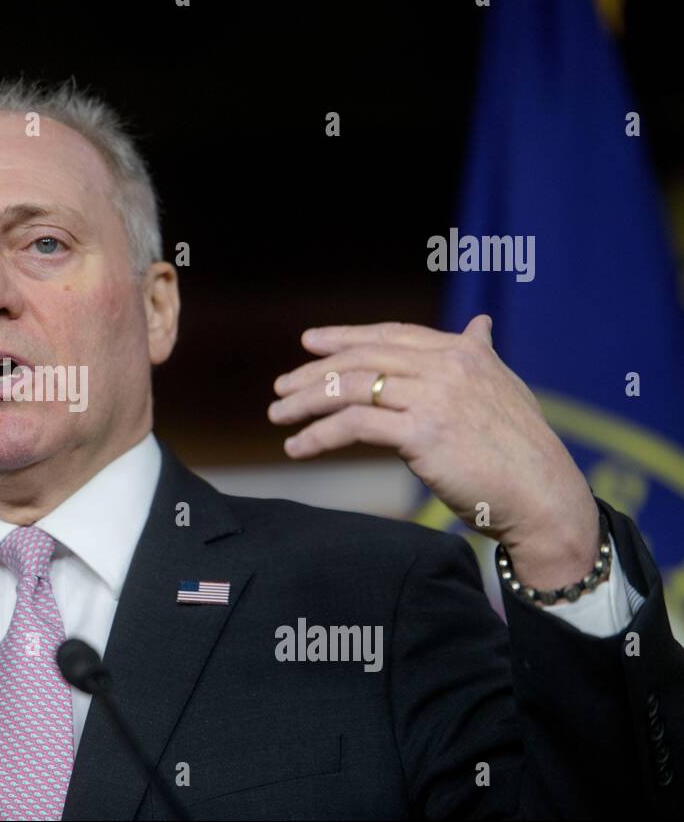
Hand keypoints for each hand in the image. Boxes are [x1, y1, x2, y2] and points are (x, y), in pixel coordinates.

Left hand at [267, 314, 599, 589]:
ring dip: (305, 402)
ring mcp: (435, 397)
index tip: (310, 343)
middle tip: (280, 387)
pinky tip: (298, 448)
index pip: (391, 335)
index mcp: (465, 353)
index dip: (346, 337)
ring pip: (351, 389)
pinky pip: (354, 426)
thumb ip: (481, 356)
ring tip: (277, 417)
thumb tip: (479, 324)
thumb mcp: (504, 390)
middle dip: (314, 371)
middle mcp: (449, 366)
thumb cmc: (522, 452)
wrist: (544, 496)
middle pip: (363, 359)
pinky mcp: (423, 432)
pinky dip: (318, 435)